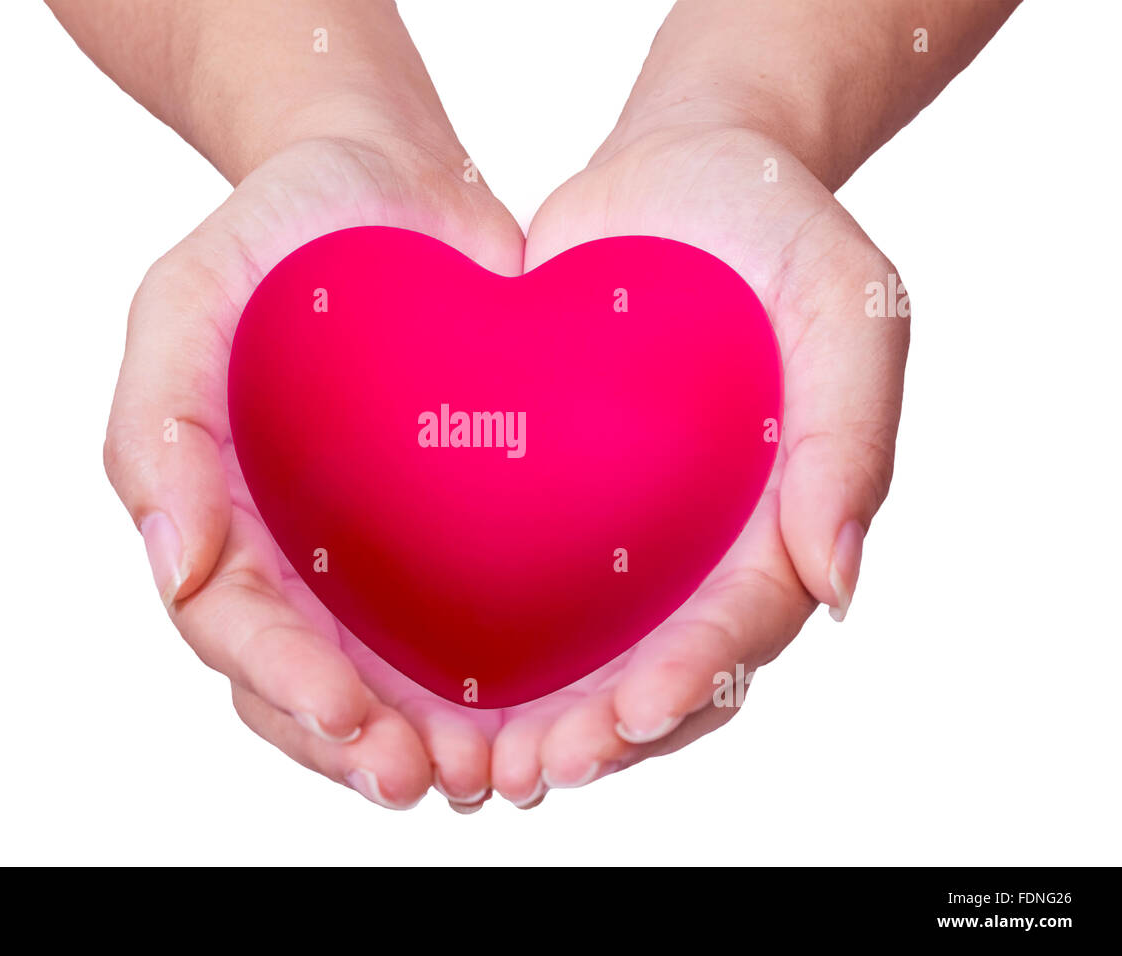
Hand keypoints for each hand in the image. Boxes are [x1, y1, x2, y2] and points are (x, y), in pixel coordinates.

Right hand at [103, 133, 521, 809]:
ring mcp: (373, 550)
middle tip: (426, 777)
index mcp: (218, 519)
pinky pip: (469, 620)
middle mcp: (294, 554)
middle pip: (308, 684)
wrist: (385, 180)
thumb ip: (156, 428)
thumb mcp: (183, 303)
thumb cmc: (273, 237)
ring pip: (388, 678)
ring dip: (428, 739)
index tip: (355, 721)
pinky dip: (497, 680)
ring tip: (490, 773)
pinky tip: (545, 708)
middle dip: (358, 744)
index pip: (238, 633)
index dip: (288, 687)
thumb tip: (175, 569)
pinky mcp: (455, 530)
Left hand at [487, 119, 908, 804]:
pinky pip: (529, 580)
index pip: (745, 622)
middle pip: (666, 665)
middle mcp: (708, 541)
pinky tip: (434, 680)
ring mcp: (635, 527)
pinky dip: (496, 641)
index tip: (631, 717)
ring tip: (477, 764)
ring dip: (544, 716)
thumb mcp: (846, 306)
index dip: (692, 677)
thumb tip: (842, 586)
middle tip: (537, 769)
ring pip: (594, 650)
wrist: (686, 166)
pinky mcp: (563, 493)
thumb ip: (854, 438)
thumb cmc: (777, 229)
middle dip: (607, 730)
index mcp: (784, 516)